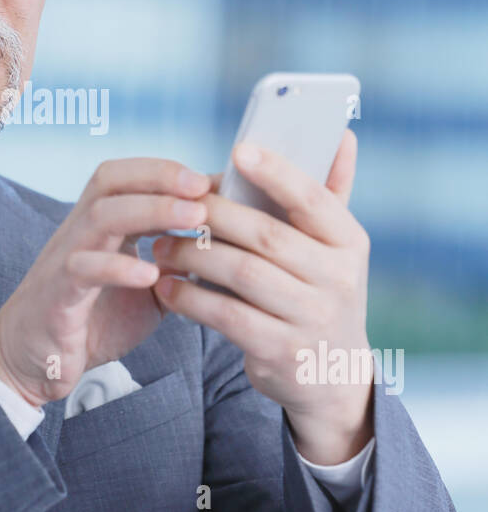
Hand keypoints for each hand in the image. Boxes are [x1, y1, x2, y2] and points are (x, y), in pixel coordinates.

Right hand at [0, 158, 209, 408]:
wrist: (35, 362)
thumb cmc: (90, 322)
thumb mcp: (147, 292)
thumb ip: (177, 268)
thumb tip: (223, 247)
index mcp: (101, 226)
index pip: (128, 178)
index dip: (169, 172)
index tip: (214, 180)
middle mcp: (80, 232)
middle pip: (112, 181)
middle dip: (160, 177)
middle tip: (204, 186)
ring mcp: (65, 258)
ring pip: (101, 216)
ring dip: (151, 210)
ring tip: (194, 216)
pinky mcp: (57, 294)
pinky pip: (84, 269)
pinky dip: (118, 267)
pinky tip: (151, 274)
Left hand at [150, 131, 373, 463]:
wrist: (332, 376)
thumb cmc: (320, 292)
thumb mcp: (335, 249)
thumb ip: (331, 193)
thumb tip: (343, 135)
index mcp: (350, 243)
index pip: (313, 199)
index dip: (277, 173)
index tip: (238, 150)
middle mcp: (338, 279)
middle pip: (266, 236)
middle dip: (214, 216)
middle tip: (173, 205)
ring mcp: (312, 318)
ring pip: (241, 274)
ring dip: (193, 256)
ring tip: (162, 247)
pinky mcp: (281, 351)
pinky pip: (226, 316)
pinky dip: (190, 298)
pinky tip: (167, 287)